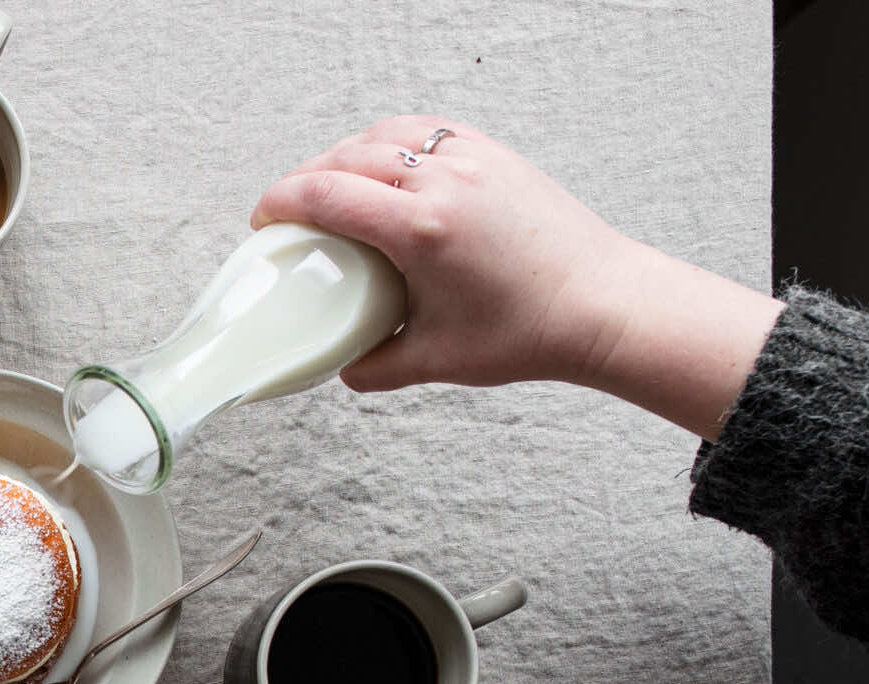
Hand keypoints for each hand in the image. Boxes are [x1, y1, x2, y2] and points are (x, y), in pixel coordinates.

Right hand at [252, 117, 782, 437]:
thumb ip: (375, 365)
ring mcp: (473, 160)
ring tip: (330, 186)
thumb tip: (341, 366)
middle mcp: (445, 182)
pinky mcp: (495, 156)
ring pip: (384, 135)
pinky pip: (425, 132)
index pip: (327, 195)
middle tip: (288, 211)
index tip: (263, 221)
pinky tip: (383, 166)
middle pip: (346, 157)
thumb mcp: (436, 359)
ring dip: (345, 154)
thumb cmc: (530, 331)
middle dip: (305, 179)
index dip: (281, 202)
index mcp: (422, 229)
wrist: (605, 305)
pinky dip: (391, 143)